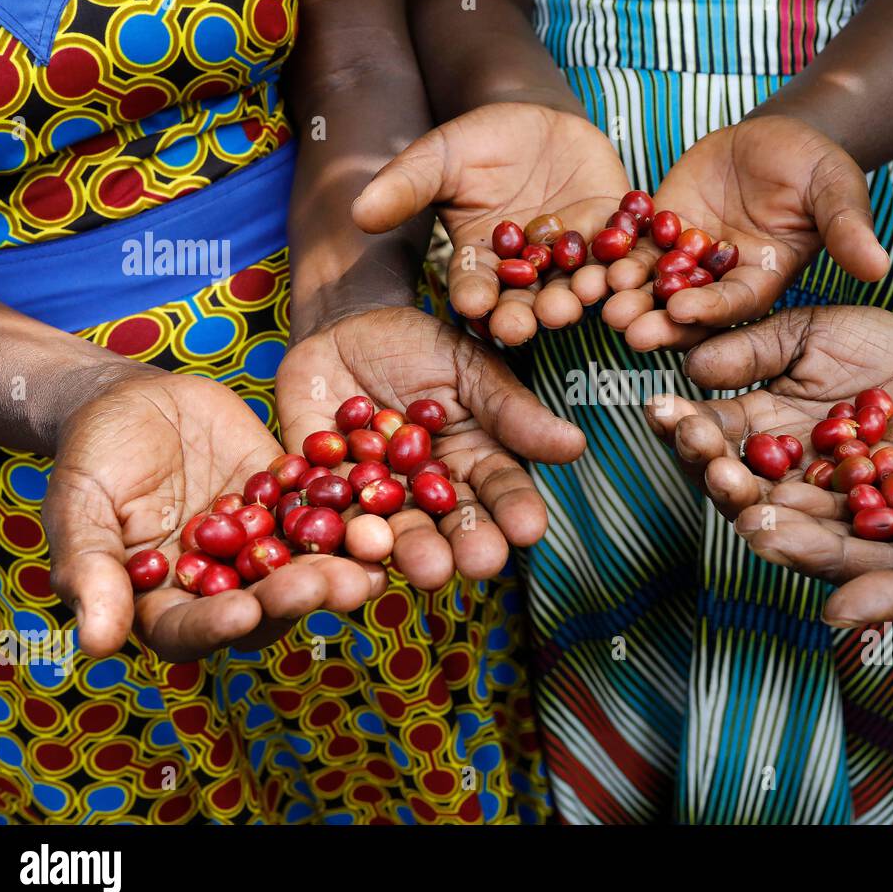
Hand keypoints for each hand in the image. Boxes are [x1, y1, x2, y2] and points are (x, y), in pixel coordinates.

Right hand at [43, 370, 386, 661]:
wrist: (137, 399)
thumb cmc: (92, 456)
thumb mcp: (79, 506)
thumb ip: (90, 569)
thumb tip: (98, 643)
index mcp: (167, 603)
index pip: (191, 629)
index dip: (216, 626)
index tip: (242, 615)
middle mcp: (225, 586)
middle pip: (266, 606)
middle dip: (300, 596)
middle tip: (335, 586)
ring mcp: (266, 548)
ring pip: (308, 566)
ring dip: (343, 567)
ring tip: (372, 561)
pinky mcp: (296, 506)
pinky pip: (330, 514)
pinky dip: (357, 516)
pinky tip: (386, 510)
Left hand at [276, 305, 585, 587]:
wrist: (344, 328)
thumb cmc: (420, 348)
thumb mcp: (471, 368)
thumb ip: (511, 410)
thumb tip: (574, 445)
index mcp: (473, 465)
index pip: (500, 495)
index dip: (515, 512)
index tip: (529, 529)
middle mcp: (426, 493)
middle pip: (447, 526)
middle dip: (462, 545)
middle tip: (477, 563)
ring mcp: (372, 496)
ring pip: (391, 530)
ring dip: (404, 549)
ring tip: (420, 564)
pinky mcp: (317, 489)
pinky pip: (323, 511)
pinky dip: (334, 527)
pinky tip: (348, 541)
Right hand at [351, 102, 630, 344]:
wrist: (539, 120)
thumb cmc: (479, 142)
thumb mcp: (439, 157)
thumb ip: (406, 185)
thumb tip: (360, 212)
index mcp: (483, 265)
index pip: (475, 288)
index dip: (475, 297)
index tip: (474, 305)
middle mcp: (529, 275)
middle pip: (529, 301)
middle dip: (528, 312)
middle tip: (527, 324)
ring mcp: (574, 260)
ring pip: (578, 284)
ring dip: (580, 294)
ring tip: (579, 298)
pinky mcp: (615, 238)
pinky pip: (624, 255)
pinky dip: (628, 262)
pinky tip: (631, 269)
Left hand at [604, 115, 889, 350]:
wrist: (775, 136)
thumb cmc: (815, 165)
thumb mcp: (835, 189)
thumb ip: (848, 229)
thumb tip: (878, 267)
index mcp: (761, 282)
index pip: (734, 304)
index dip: (709, 309)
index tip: (683, 311)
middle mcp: (718, 281)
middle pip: (684, 308)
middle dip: (655, 318)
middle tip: (623, 327)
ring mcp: (684, 259)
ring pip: (650, 283)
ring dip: (624, 293)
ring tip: (596, 299)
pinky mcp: (658, 231)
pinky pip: (630, 245)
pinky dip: (608, 253)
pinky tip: (582, 258)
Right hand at [645, 305, 892, 521]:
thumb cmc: (877, 345)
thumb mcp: (810, 334)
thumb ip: (755, 350)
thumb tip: (691, 367)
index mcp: (762, 431)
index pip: (715, 436)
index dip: (687, 427)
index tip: (661, 410)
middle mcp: (786, 477)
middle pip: (741, 489)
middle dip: (720, 477)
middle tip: (710, 464)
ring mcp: (829, 506)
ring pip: (786, 523)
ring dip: (761, 520)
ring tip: (744, 511)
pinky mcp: (878, 530)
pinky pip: (850, 544)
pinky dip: (822, 545)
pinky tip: (799, 537)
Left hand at [743, 385, 892, 625]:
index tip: (841, 611)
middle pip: (861, 554)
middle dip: (806, 546)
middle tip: (749, 528)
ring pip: (823, 514)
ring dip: (767, 501)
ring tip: (715, 476)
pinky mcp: (873, 472)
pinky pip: (814, 471)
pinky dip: (769, 460)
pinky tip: (726, 436)